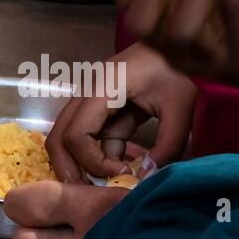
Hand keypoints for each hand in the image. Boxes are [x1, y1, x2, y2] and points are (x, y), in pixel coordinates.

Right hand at [45, 42, 195, 181]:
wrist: (178, 45)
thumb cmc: (178, 68)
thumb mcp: (180, 106)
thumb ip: (167, 144)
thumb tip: (147, 177)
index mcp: (100, 90)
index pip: (75, 135)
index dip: (92, 162)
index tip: (122, 173)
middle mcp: (84, 95)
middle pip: (57, 140)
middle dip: (70, 170)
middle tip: (91, 193)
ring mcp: (87, 102)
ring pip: (67, 141)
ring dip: (82, 164)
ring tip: (106, 184)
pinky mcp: (96, 109)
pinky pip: (87, 137)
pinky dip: (98, 155)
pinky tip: (120, 167)